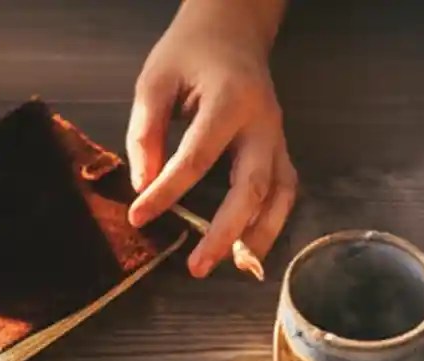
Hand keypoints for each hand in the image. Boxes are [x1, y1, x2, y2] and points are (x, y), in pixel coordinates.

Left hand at [126, 0, 297, 277]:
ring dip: (261, 236)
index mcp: (230, 99)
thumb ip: (146, 132)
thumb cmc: (189, 53)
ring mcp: (277, 136)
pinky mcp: (279, 147)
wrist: (231, 29)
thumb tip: (143, 185)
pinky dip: (273, 221)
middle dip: (225, 232)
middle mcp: (263, 122)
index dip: (166, 192)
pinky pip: (285, 189)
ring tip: (236, 268)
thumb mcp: (154, 81)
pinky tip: (251, 248)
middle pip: (251, 187)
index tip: (138, 216)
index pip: (197, 157)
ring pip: (280, 194)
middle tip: (197, 267)